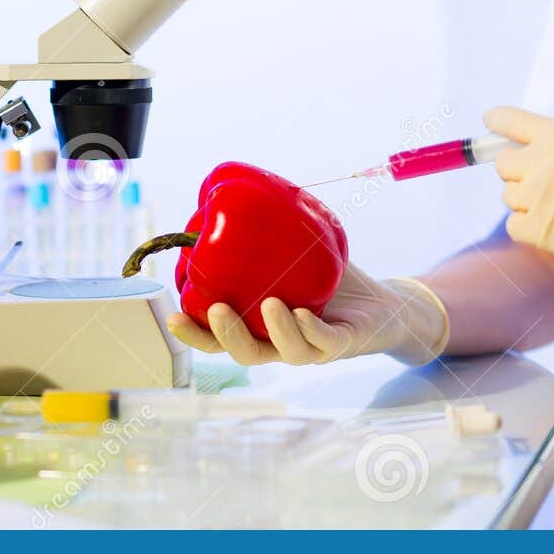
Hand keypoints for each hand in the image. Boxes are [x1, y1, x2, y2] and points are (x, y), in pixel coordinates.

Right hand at [166, 262, 448, 366]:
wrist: (380, 305)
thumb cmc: (329, 283)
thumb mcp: (292, 256)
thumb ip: (262, 238)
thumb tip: (221, 199)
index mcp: (260, 328)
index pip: (220, 339)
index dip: (195, 333)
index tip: (174, 315)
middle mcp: (280, 343)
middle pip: (245, 354)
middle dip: (226, 337)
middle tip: (217, 309)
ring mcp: (311, 347)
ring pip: (285, 353)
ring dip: (274, 331)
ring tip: (269, 304)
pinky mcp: (342, 345)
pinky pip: (323, 343)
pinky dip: (310, 330)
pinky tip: (301, 312)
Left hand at [485, 100, 553, 322]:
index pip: (509, 121)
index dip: (499, 122)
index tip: (491, 122)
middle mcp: (544, 164)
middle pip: (503, 164)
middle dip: (518, 168)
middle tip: (544, 178)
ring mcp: (542, 200)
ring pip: (509, 197)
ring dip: (525, 199)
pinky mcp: (546, 235)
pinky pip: (516, 227)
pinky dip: (528, 227)